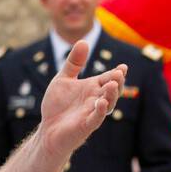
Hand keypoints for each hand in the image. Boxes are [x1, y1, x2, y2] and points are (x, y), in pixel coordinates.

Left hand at [37, 39, 125, 161]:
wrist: (47, 130)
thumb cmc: (57, 106)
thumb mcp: (63, 79)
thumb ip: (73, 63)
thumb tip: (83, 41)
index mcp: (92, 87)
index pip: (109, 78)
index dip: (117, 73)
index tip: (123, 67)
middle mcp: (95, 99)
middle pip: (112, 90)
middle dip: (117, 82)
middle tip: (119, 74)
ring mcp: (92, 112)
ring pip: (107, 104)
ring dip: (111, 95)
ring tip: (112, 85)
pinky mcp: (85, 126)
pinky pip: (96, 118)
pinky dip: (100, 111)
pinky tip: (100, 103)